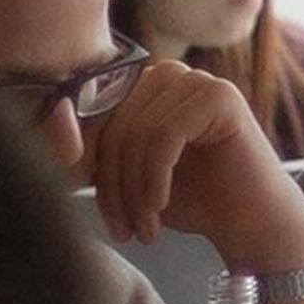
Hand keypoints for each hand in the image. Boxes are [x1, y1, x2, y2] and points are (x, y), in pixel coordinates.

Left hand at [84, 61, 303, 272]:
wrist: (252, 224)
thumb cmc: (191, 201)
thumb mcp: (123, 175)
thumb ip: (87, 152)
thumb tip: (50, 122)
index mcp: (144, 85)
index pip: (91, 117)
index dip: (86, 166)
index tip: (99, 213)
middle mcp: (170, 74)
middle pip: (112, 124)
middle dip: (110, 185)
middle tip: (123, 230)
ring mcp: (199, 80)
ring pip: (136, 133)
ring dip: (133, 190)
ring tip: (142, 228)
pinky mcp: (221, 97)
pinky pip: (164, 137)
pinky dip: (155, 180)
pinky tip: (161, 210)